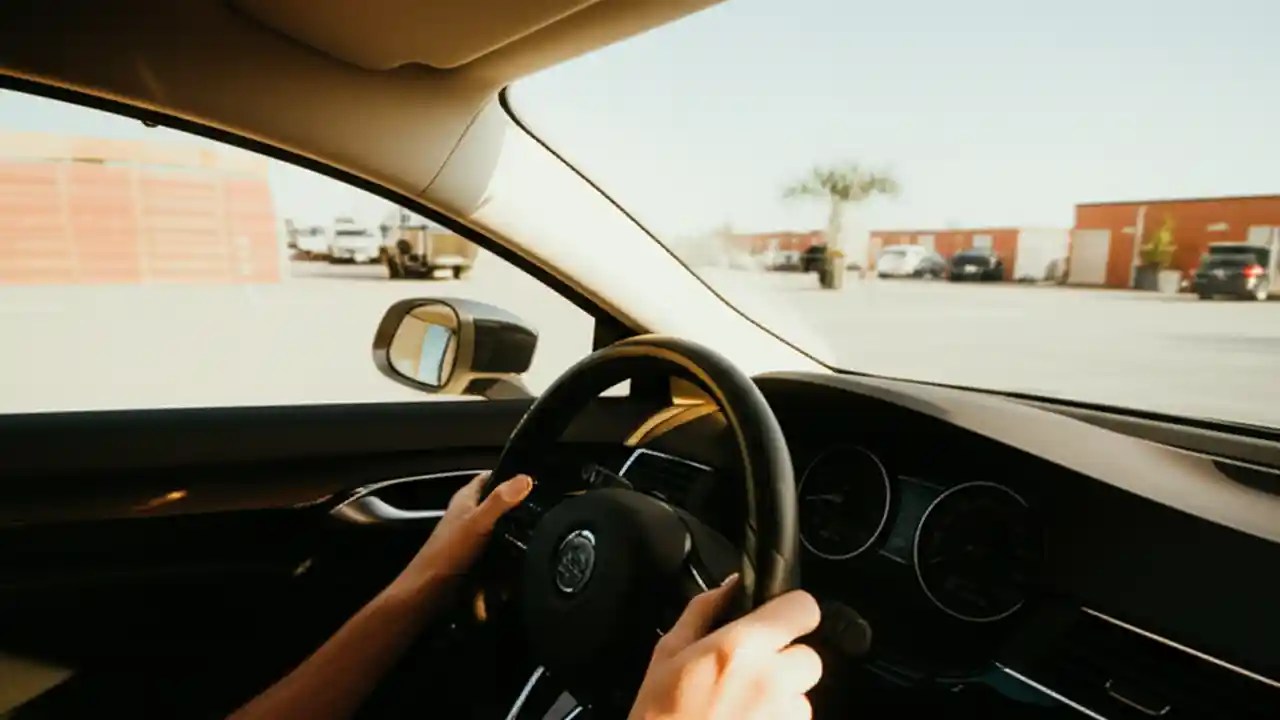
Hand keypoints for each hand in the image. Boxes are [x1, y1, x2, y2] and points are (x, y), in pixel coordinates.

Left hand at [390, 471, 532, 596]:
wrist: (431, 592)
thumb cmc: (448, 553)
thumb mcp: (477, 522)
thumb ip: (500, 501)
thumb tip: (525, 478)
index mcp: (466, 499)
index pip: (489, 477)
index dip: (509, 474)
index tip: (534, 478)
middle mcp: (469, 515)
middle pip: (499, 504)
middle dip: (518, 507)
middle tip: (543, 509)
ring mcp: (473, 538)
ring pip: (502, 529)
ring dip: (517, 533)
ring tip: (541, 534)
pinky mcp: (478, 559)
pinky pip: (501, 553)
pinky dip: (512, 555)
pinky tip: (526, 558)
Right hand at [629, 578, 822, 719]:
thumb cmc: (659, 718)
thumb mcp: (667, 654)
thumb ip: (703, 610)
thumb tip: (731, 586)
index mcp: (741, 648)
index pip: (804, 609)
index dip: (791, 613)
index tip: (777, 621)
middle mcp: (772, 681)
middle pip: (809, 657)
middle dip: (785, 663)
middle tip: (750, 675)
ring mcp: (785, 717)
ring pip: (803, 696)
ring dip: (782, 699)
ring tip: (742, 709)